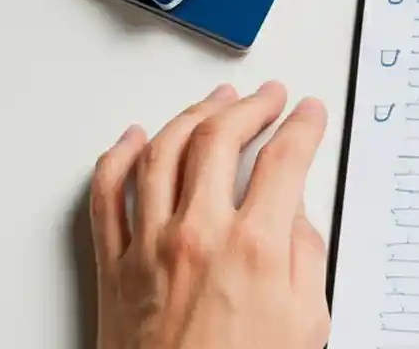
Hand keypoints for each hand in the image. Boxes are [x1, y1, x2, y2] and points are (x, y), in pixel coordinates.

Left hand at [88, 82, 330, 348]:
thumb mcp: (305, 319)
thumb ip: (304, 254)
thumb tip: (294, 210)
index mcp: (254, 248)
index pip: (284, 160)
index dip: (303, 127)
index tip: (309, 115)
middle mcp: (198, 235)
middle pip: (220, 139)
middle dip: (250, 107)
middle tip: (268, 99)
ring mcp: (149, 246)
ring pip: (163, 152)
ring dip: (192, 114)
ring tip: (215, 102)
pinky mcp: (114, 266)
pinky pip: (108, 194)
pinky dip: (119, 156)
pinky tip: (135, 138)